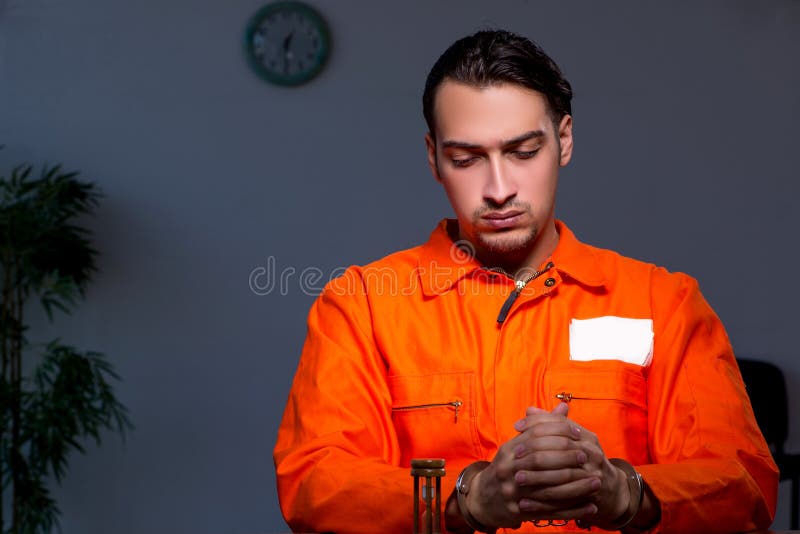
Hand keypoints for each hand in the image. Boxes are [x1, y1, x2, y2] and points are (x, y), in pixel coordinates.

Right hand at [464, 403, 630, 528]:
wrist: (485, 499)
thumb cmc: (508, 468)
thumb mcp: (519, 446)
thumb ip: (541, 428)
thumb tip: (563, 407)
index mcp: (509, 450)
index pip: (535, 434)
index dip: (558, 431)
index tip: (577, 434)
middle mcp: (508, 468)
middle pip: (541, 459)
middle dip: (567, 457)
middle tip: (586, 456)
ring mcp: (513, 492)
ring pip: (549, 488)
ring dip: (576, 486)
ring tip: (597, 482)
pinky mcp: (520, 512)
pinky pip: (552, 512)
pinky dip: (573, 510)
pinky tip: (591, 507)